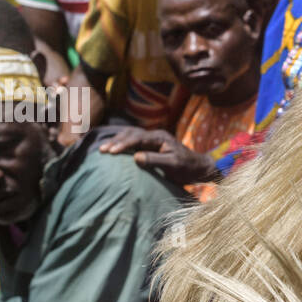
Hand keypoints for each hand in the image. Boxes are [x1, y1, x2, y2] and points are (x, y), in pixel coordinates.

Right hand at [96, 126, 217, 183]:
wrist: (199, 168)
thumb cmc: (187, 168)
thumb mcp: (173, 165)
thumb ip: (155, 160)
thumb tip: (135, 157)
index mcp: (160, 137)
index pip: (137, 138)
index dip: (123, 144)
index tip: (111, 151)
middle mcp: (155, 135)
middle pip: (131, 133)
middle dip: (116, 141)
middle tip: (101, 150)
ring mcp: (153, 139)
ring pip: (131, 135)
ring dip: (117, 141)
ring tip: (103, 148)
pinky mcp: (151, 145)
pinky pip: (133, 141)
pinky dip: (122, 143)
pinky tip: (113, 148)